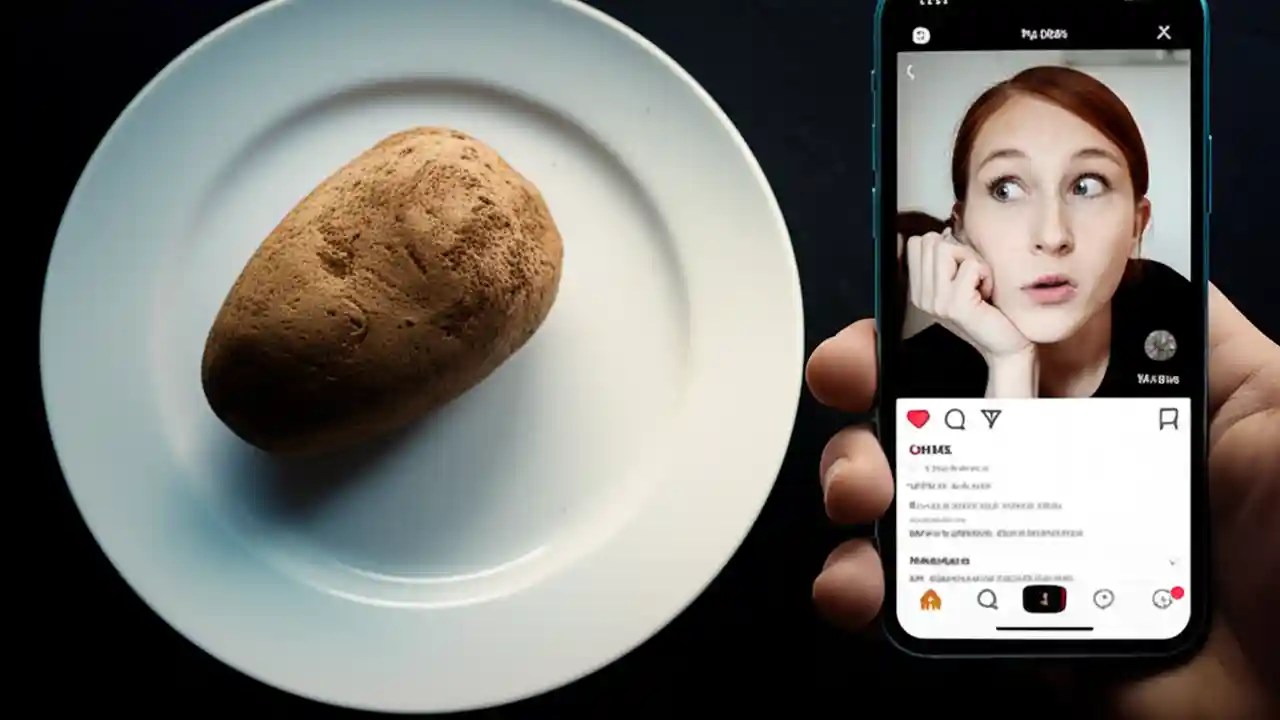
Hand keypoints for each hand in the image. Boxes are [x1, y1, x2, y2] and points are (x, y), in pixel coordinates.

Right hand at [805, 285, 1279, 717]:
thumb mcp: (1277, 414)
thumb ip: (1209, 337)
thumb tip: (1145, 260)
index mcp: (1103, 416)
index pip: (1001, 345)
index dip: (935, 313)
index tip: (895, 300)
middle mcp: (1046, 472)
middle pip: (928, 409)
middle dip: (867, 382)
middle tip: (853, 383)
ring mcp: (1014, 546)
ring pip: (900, 494)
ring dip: (851, 476)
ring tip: (863, 493)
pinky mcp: (996, 618)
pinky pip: (908, 597)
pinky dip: (857, 586)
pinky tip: (863, 585)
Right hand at [905, 229, 1030, 360]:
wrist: (1004, 345)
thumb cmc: (987, 311)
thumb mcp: (960, 282)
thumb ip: (946, 261)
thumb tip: (946, 232)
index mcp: (919, 290)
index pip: (916, 243)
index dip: (943, 245)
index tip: (959, 268)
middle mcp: (922, 296)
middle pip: (931, 241)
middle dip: (959, 251)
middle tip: (972, 277)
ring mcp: (936, 301)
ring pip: (947, 248)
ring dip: (972, 261)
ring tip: (978, 284)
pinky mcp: (955, 305)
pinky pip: (971, 265)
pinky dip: (987, 275)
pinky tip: (986, 294)